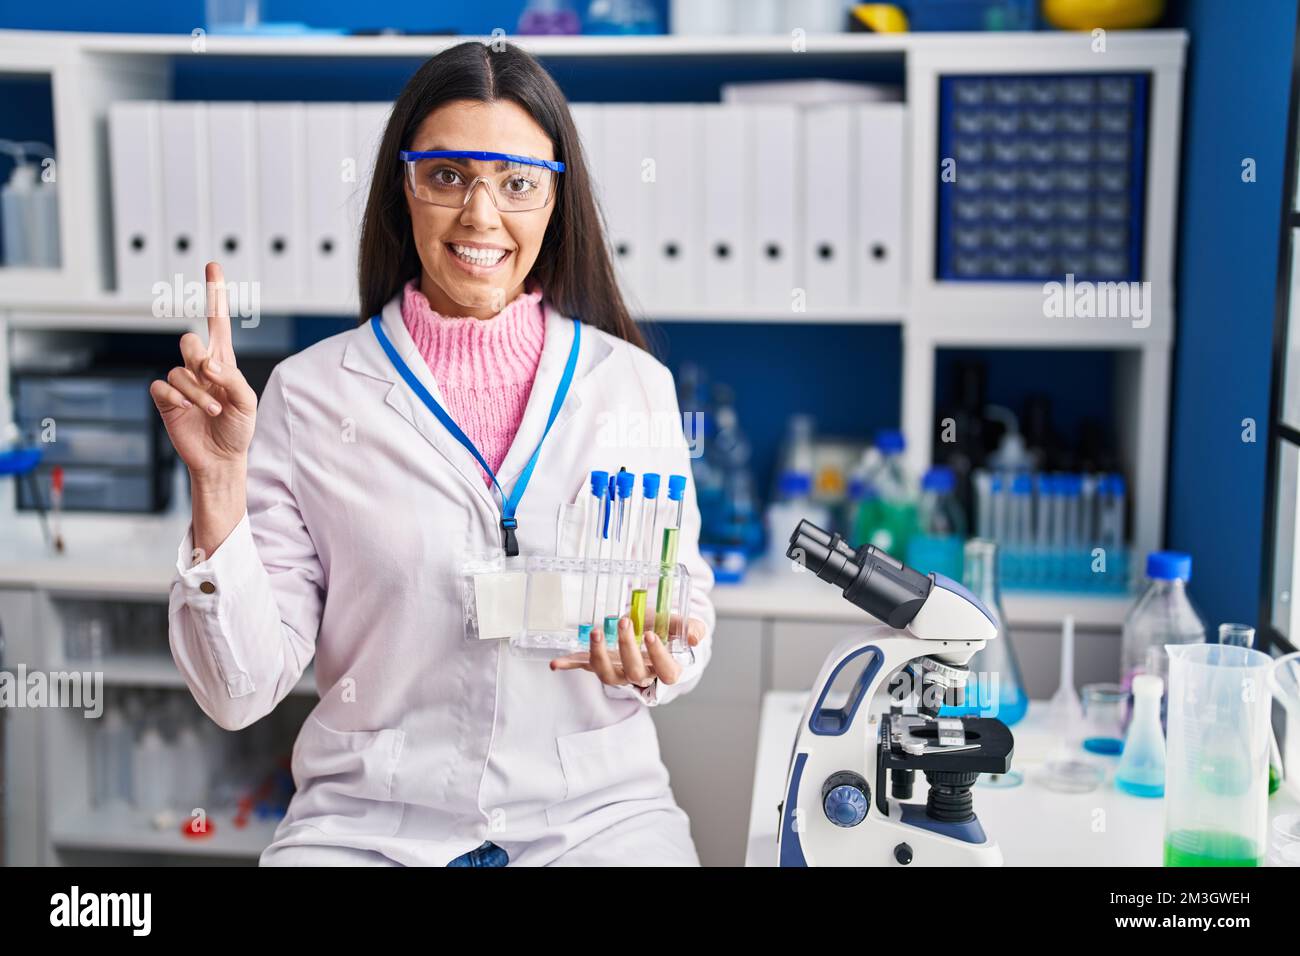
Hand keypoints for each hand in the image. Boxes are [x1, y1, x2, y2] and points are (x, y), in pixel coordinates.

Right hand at [149, 262, 257, 480]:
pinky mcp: (166, 400)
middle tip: (212, 377)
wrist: (221, 459)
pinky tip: (185, 409)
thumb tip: (209, 363)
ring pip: (179, 370)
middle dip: (198, 356)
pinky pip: (162, 386)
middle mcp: (200, 368)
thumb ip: (233, 379)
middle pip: (189, 341)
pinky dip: (176, 397)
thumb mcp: (247, 403)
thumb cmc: (238, 429)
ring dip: (198, 392)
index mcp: (224, 362)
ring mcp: (182, 383)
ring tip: (214, 410)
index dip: (215, 294)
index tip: (213, 266)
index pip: (218, 321)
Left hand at [550, 613, 707, 689]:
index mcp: (664, 668)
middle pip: (633, 672)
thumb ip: (692, 629)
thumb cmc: (667, 631)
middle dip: (627, 648)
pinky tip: (556, 663)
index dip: (658, 657)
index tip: (650, 636)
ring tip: (596, 633)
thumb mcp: (682, 626)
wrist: (650, 635)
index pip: (666, 672)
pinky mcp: (600, 663)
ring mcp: (618, 671)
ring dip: (599, 655)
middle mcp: (639, 675)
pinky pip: (583, 667)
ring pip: (607, 674)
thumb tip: (695, 636)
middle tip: (624, 622)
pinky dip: (569, 665)